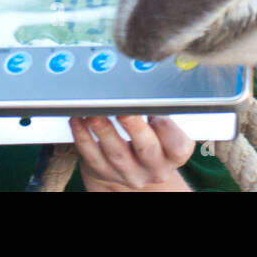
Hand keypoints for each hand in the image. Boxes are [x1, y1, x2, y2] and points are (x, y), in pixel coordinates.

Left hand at [70, 116, 194, 191]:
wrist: (133, 168)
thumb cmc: (150, 138)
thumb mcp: (162, 129)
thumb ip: (159, 110)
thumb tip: (145, 82)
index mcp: (172, 155)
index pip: (177, 147)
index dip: (167, 129)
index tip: (155, 111)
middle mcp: (153, 168)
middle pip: (146, 150)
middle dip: (133, 127)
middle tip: (122, 108)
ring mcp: (128, 173)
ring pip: (115, 153)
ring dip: (103, 129)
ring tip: (94, 110)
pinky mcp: (104, 173)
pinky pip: (91, 156)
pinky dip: (83, 136)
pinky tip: (78, 119)